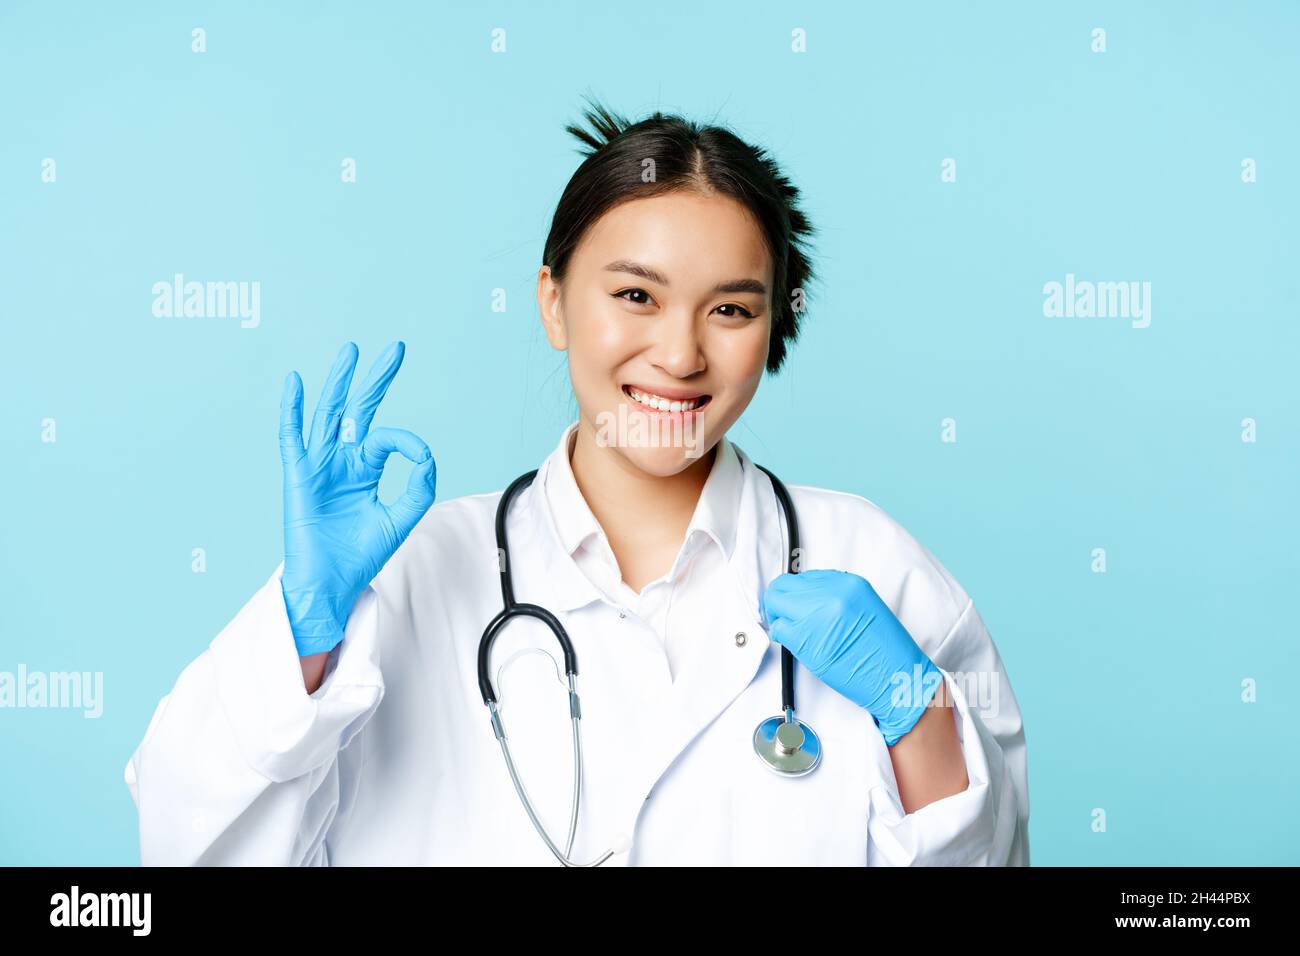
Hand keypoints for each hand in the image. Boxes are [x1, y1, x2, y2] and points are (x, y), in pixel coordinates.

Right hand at [278, 341, 436, 655]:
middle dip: (376, 380)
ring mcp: (318, 466)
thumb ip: (419, 485)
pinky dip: (292, 410)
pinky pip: (292, 438)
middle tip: (395, 349)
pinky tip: (295, 383)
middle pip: (359, 410)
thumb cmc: (361, 554)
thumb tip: (425, 454)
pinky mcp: (298, 476)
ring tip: (351, 351)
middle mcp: (341, 461)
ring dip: (339, 382)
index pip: (388, 438)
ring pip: (328, 414)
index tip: (420, 457)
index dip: (407, 442)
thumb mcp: (402, 517)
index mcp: (364, 469)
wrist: (331, 583)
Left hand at [761, 569, 943, 745]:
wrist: (896, 679)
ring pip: (776, 602)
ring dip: (778, 615)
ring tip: (789, 629)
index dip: (798, 592)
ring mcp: (817, 613)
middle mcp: (832, 593)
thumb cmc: (884, 653)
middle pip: (785, 585)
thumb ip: (838, 598)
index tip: (797, 604)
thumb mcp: (865, 608)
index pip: (806, 577)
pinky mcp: (805, 638)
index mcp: (849, 584)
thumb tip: (810, 599)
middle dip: (780, 600)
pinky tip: (792, 643)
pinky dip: (780, 635)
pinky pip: (778, 628)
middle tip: (784, 615)